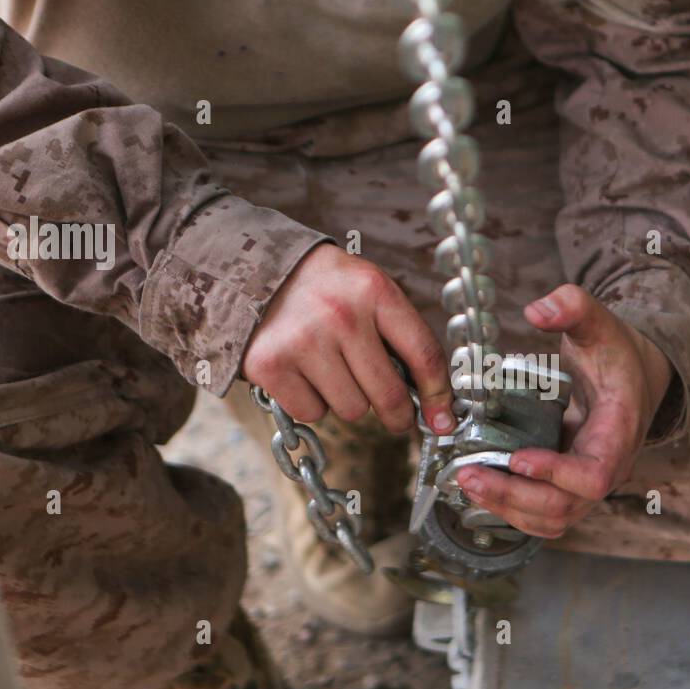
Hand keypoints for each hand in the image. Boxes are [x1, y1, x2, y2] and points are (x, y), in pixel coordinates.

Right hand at [242, 243, 455, 433]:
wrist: (246, 268)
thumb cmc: (320, 287)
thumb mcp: (365, 288)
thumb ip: (398, 334)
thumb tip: (431, 398)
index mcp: (374, 290)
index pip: (423, 354)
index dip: (438, 395)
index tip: (443, 420)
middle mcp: (341, 315)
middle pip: (388, 395)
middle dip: (397, 415)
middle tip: (394, 416)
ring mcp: (303, 341)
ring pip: (352, 410)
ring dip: (347, 400)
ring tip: (330, 369)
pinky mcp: (271, 365)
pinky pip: (313, 413)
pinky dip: (311, 402)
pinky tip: (302, 374)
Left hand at [455, 284, 672, 538]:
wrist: (635, 376)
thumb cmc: (616, 354)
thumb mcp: (599, 323)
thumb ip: (573, 307)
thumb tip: (537, 309)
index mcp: (618, 433)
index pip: (594, 475)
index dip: (555, 474)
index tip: (517, 459)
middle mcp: (607, 469)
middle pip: (564, 507)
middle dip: (513, 497)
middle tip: (469, 475)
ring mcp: (588, 485)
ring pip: (552, 520)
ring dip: (507, 509)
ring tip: (468, 484)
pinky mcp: (569, 488)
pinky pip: (544, 516)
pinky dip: (512, 511)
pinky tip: (481, 490)